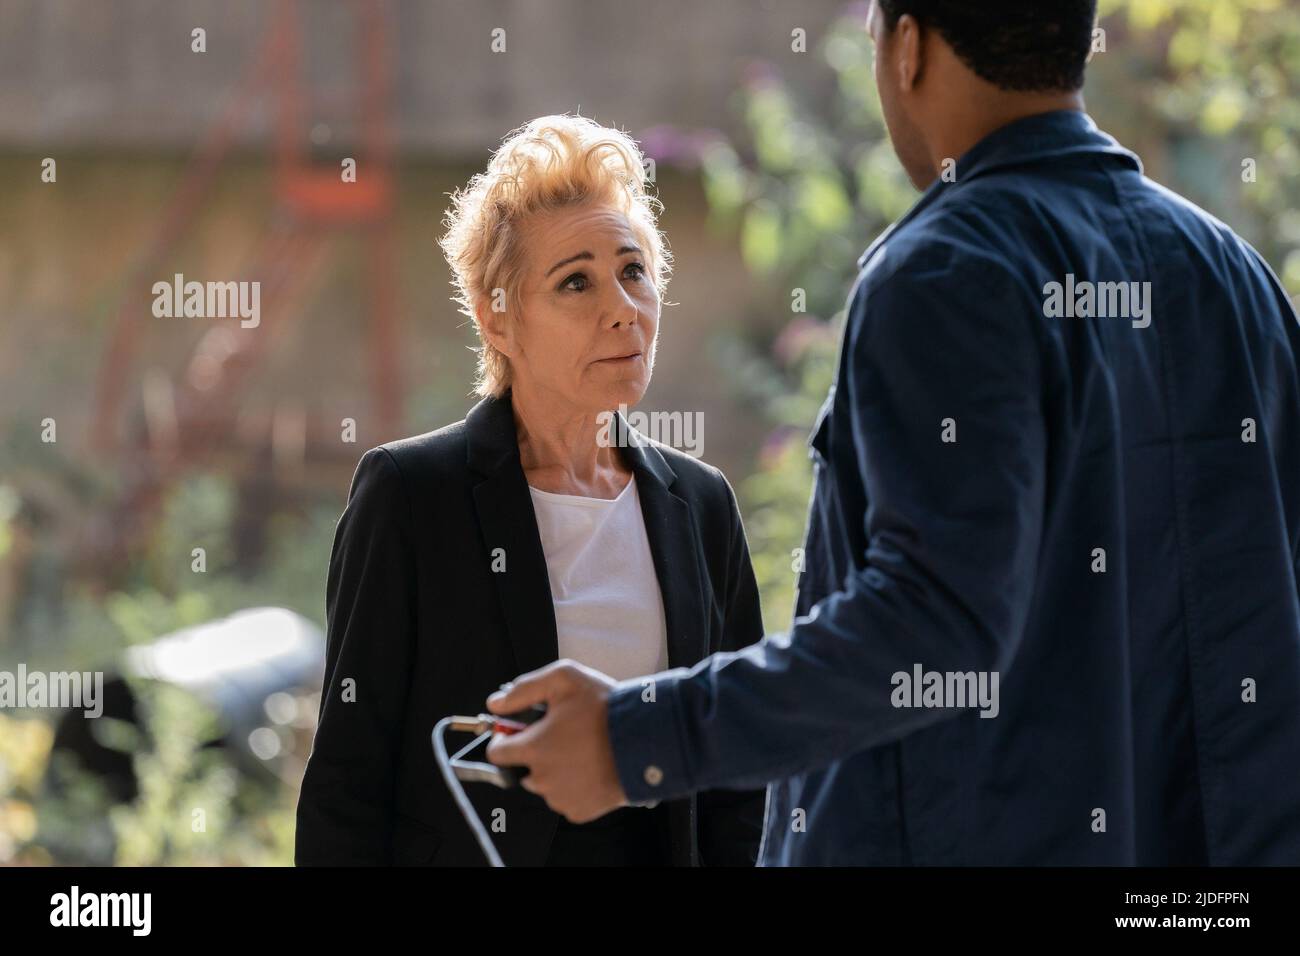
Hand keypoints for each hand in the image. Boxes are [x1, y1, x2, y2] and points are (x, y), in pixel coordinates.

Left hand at [485, 660, 629, 822]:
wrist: (647, 739)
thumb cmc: (607, 709)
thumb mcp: (564, 679)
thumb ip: (524, 689)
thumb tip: (496, 703)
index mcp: (533, 749)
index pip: (497, 752)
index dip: (504, 738)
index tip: (517, 731)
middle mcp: (543, 778)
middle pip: (523, 769)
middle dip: (536, 752)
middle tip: (562, 735)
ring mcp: (561, 798)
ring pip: (546, 784)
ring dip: (556, 770)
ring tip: (582, 750)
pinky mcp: (580, 811)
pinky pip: (567, 799)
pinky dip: (575, 786)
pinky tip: (591, 768)